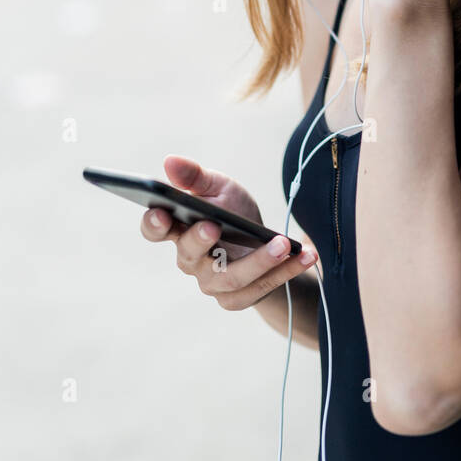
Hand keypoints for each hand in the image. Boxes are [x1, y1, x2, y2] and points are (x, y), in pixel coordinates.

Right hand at [140, 155, 317, 309]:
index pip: (155, 228)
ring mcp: (211, 283)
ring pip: (230, 277)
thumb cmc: (233, 210)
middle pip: (189, 254)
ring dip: (259, 260)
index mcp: (179, 229)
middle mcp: (190, 260)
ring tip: (283, 244)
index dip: (153, 223)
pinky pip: (259, 288)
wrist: (261, 241)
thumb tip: (169, 161)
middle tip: (215, 225)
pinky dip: (285, 272)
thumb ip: (196, 176)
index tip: (161, 212)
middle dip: (200, 240)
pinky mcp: (236, 298)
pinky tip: (306, 255)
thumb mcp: (219, 186)